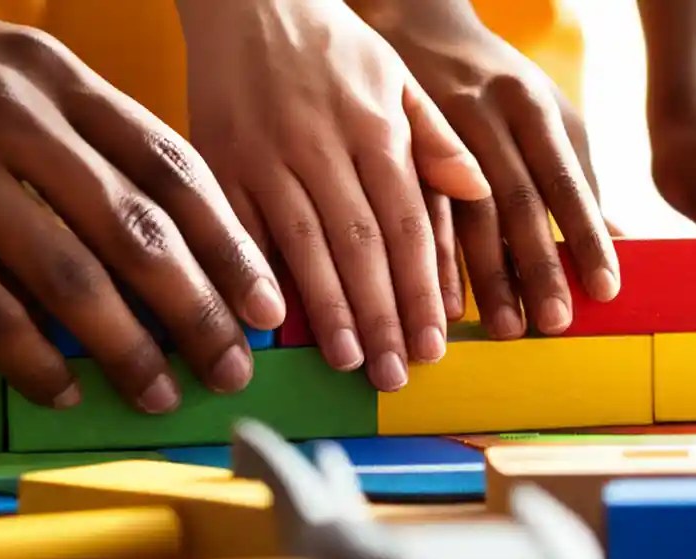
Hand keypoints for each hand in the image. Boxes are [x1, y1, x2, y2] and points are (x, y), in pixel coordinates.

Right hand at [0, 0, 283, 412]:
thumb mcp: (7, 71)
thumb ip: (80, 137)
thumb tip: (161, 235)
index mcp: (56, 74)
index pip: (172, 167)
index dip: (230, 244)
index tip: (268, 301)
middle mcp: (12, 112)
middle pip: (137, 228)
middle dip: (198, 309)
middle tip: (233, 365)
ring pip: (68, 273)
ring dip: (126, 348)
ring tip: (160, 393)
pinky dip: (31, 357)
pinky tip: (64, 389)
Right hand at [178, 0, 489, 391]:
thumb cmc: (333, 46)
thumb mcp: (398, 78)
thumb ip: (438, 139)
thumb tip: (478, 190)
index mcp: (376, 129)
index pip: (407, 225)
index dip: (421, 290)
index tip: (434, 342)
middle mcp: (323, 147)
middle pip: (360, 247)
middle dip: (382, 316)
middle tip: (397, 373)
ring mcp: (265, 157)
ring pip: (303, 247)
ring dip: (328, 310)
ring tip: (351, 361)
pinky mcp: (217, 163)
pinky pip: (242, 231)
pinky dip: (259, 278)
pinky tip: (276, 324)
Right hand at [366, 11, 619, 339]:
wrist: (417, 26)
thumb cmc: (496, 84)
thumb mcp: (544, 113)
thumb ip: (576, 174)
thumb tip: (619, 239)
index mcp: (532, 106)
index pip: (564, 179)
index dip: (586, 235)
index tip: (606, 288)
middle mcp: (486, 115)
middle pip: (516, 200)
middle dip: (538, 266)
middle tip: (555, 323)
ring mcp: (436, 130)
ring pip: (464, 211)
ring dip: (486, 276)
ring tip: (505, 327)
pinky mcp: (396, 147)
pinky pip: (418, 211)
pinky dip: (434, 259)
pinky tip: (445, 301)